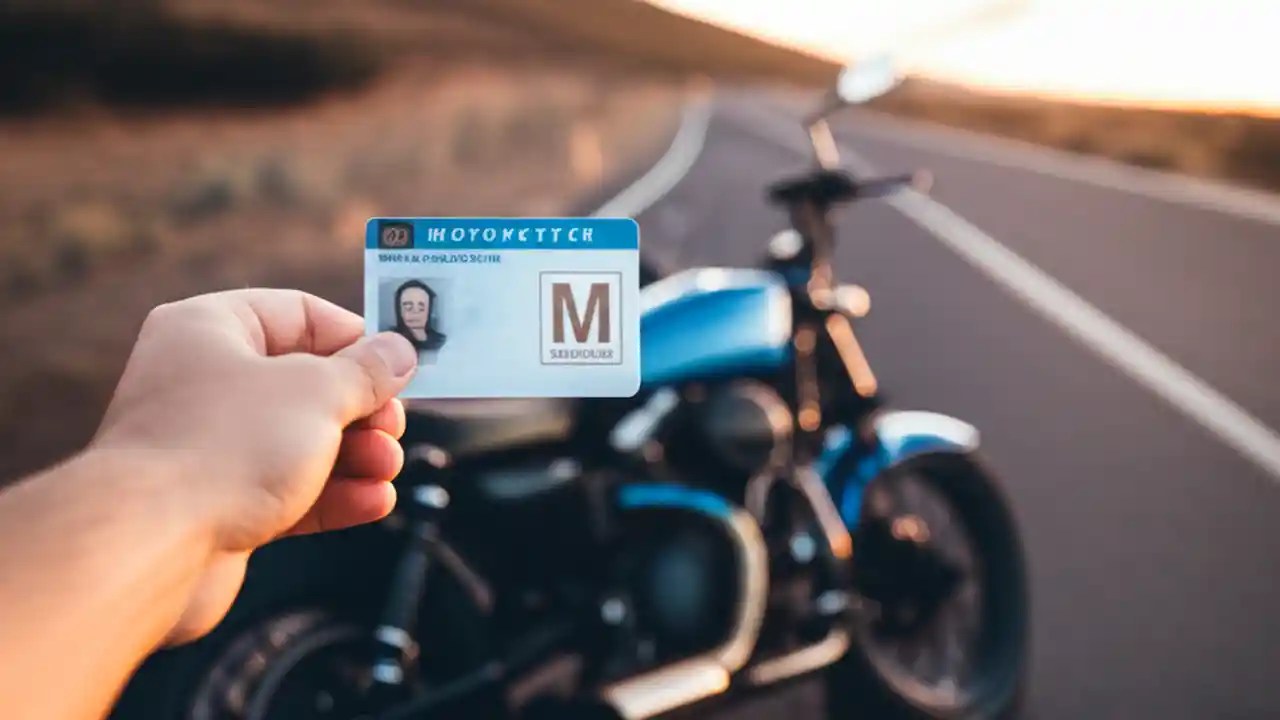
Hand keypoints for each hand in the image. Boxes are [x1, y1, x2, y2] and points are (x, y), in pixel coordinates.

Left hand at [92, 289, 417, 642]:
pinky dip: (334, 494)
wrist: (149, 545)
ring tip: (388, 468)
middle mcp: (204, 380)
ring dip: (356, 455)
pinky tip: (373, 501)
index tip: (398, 367)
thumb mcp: (317, 393)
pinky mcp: (218, 503)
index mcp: (212, 329)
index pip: (300, 313)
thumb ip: (366, 371)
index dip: (355, 338)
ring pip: (302, 440)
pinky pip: (288, 488)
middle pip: (307, 382)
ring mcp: (209, 444)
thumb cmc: (226, 446)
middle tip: (393, 428)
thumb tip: (399, 350)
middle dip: (362, 409)